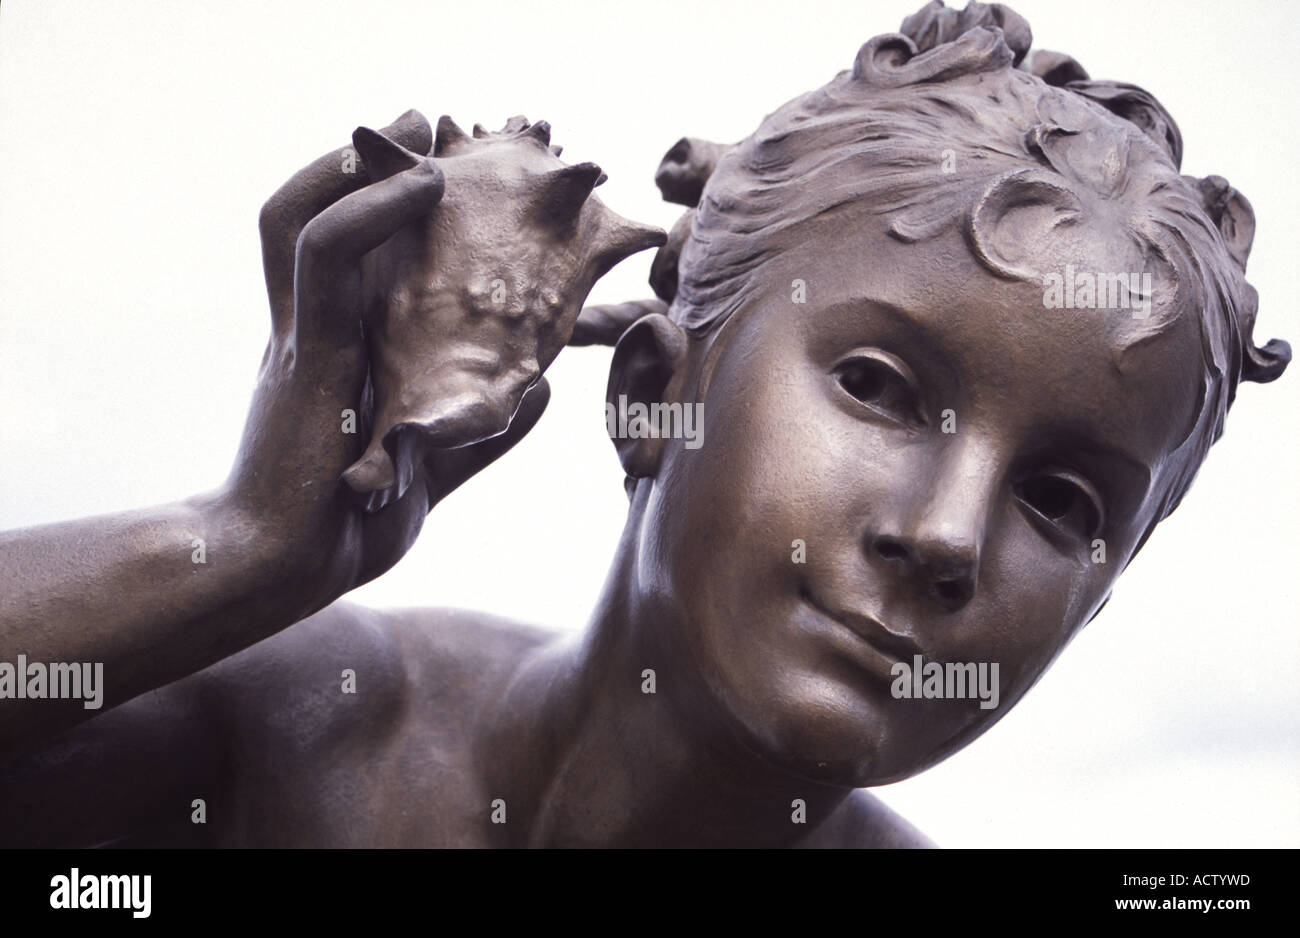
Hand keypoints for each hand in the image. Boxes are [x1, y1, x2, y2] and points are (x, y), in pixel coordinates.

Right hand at [227, 112, 551, 605]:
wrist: (280, 574)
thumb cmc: (340, 530)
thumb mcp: (427, 469)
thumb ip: (476, 432)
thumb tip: (539, 389)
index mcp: (331, 354)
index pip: (340, 257)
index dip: (373, 209)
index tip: (430, 178)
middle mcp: (309, 333)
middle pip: (310, 216)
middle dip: (362, 166)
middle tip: (422, 130)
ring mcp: (301, 338)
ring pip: (305, 217)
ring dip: (361, 167)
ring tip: (421, 136)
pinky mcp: (306, 353)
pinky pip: (324, 254)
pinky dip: (368, 209)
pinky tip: (423, 188)